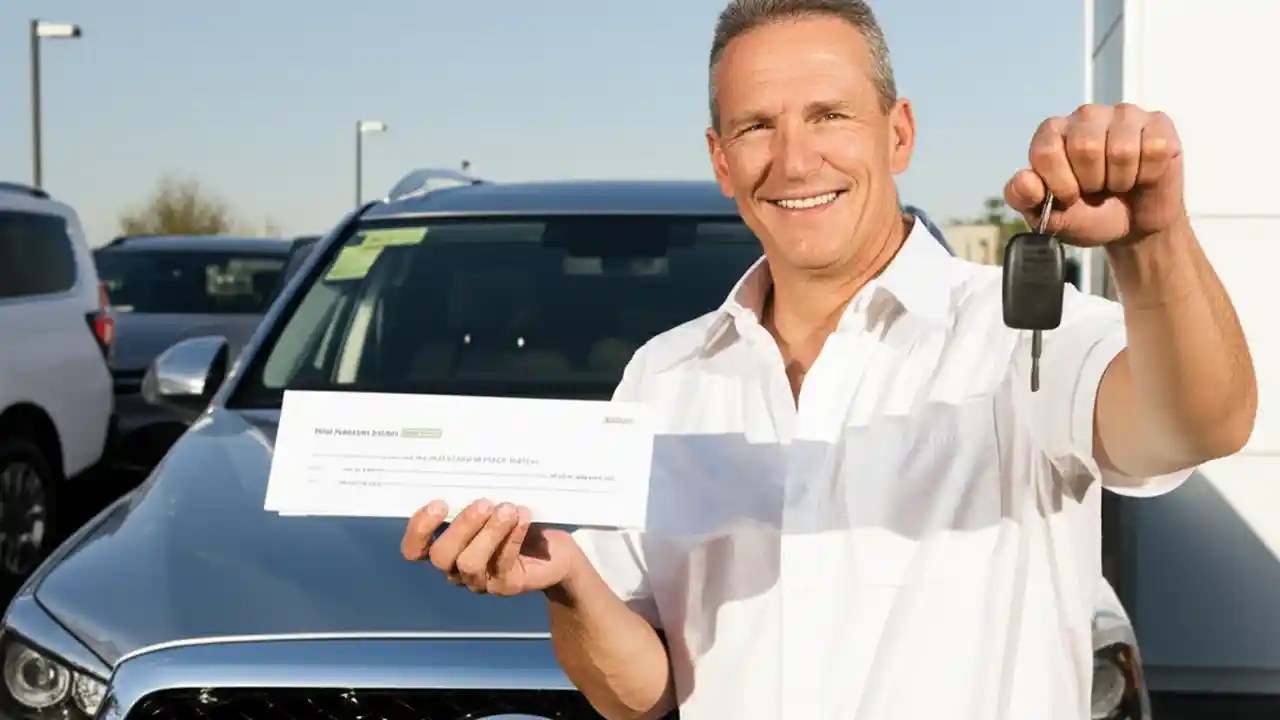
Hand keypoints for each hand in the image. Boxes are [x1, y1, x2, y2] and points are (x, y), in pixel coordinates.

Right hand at [400, 499, 577, 595]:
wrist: (557, 548)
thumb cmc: (515, 519)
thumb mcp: (493, 504)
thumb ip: (474, 495)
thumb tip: (467, 468)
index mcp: (446, 545)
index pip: (414, 549)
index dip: (418, 530)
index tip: (439, 503)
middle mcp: (456, 567)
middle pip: (441, 556)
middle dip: (461, 527)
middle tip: (484, 503)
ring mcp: (480, 580)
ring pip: (470, 563)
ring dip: (489, 533)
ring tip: (507, 509)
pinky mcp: (506, 585)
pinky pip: (503, 564)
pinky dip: (512, 537)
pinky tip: (523, 517)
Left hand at [1004, 103, 1186, 245]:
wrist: (1132, 227)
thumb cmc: (1088, 215)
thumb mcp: (1049, 216)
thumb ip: (1025, 199)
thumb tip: (1025, 180)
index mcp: (1052, 132)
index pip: (1046, 150)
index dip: (1059, 183)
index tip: (1069, 196)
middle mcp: (1086, 116)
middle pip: (1086, 146)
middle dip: (1092, 182)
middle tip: (1097, 189)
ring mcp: (1124, 115)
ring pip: (1122, 149)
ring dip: (1121, 180)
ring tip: (1119, 182)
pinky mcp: (1159, 123)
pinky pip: (1155, 148)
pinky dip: (1148, 174)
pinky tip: (1143, 174)